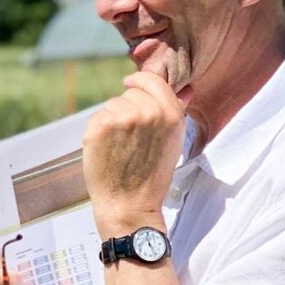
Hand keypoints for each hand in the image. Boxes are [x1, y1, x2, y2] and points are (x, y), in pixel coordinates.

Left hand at [83, 72, 184, 232]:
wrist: (130, 205)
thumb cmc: (151, 177)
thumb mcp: (173, 142)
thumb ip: (176, 111)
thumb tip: (186, 89)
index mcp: (171, 114)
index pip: (152, 79)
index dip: (140, 81)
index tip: (131, 83)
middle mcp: (148, 112)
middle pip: (130, 93)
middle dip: (128, 108)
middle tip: (132, 137)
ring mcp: (123, 117)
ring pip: (113, 104)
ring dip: (114, 120)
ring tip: (121, 146)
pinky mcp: (100, 125)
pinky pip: (97, 116)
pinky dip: (99, 130)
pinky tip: (108, 149)